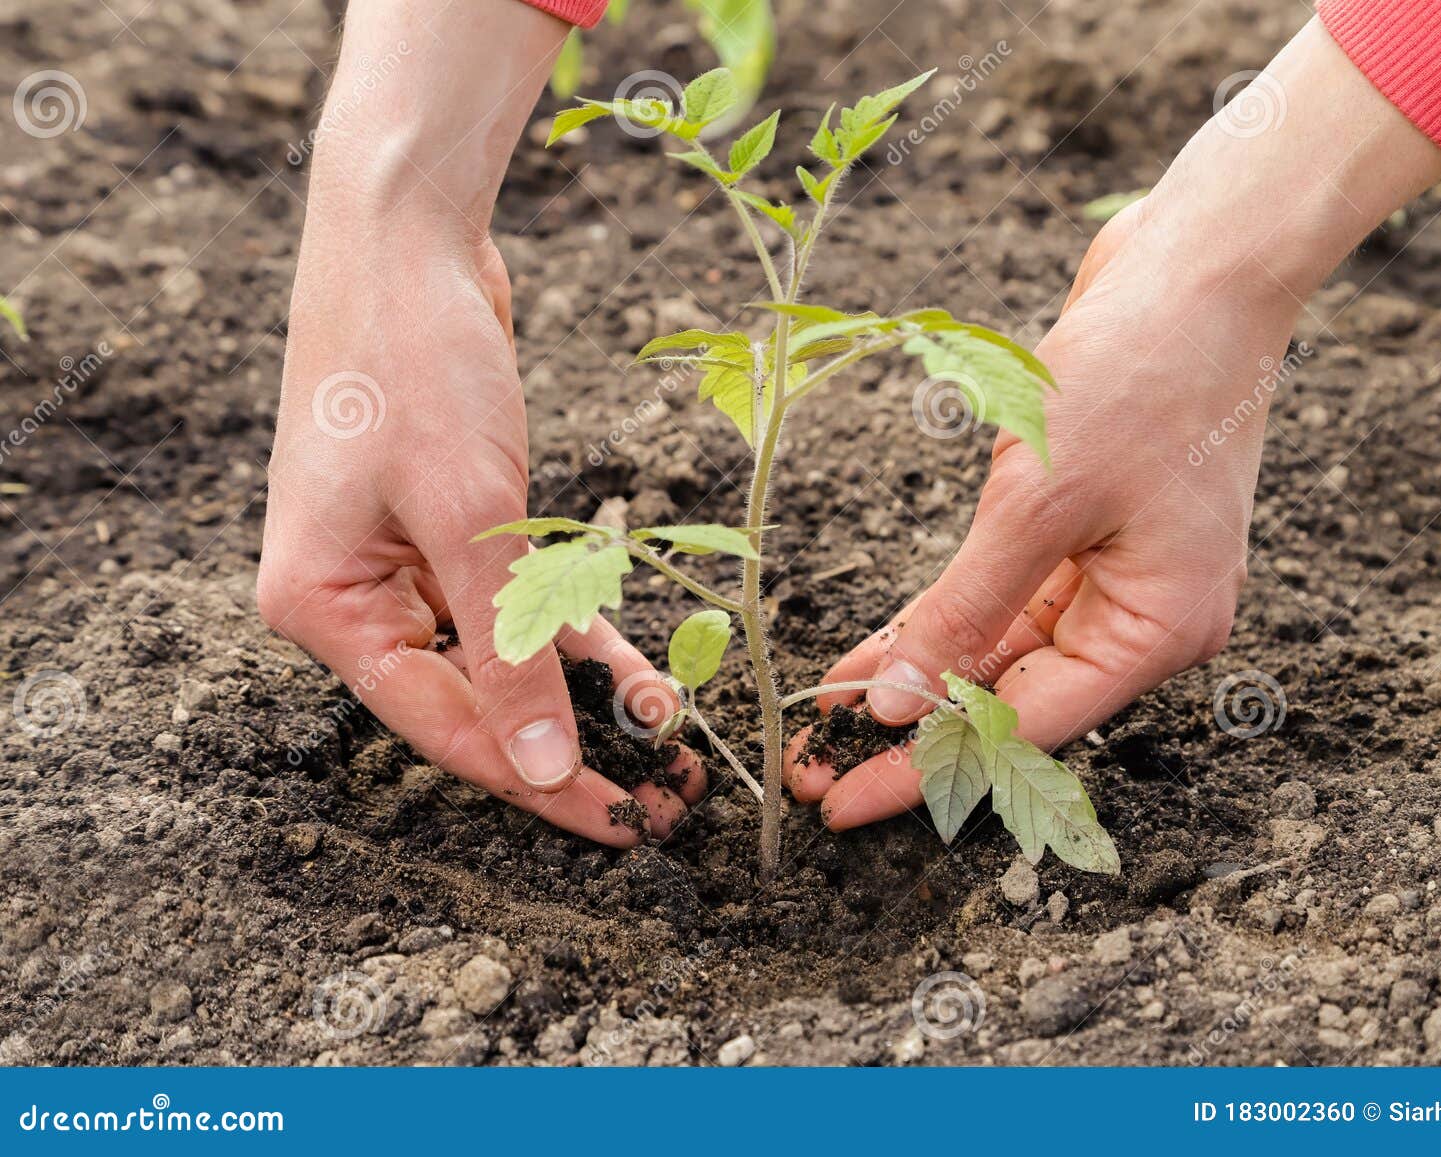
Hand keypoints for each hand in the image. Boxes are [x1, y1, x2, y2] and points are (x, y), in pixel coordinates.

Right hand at [257, 1, 702, 845]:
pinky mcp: (449, 531)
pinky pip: (519, 608)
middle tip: (666, 796)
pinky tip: (642, 680)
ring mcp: (401, 566)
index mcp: (326, 609)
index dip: (539, 782)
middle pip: (476, 705)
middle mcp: (354, 601)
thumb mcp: (471, 516)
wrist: (406, 239)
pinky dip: (577, 635)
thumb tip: (544, 766)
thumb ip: (511, 649)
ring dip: (586, 699)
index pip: (445, 729)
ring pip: (506, 662)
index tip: (622, 825)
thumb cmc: (414, 364)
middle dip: (571, 747)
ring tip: (674, 748)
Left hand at [784, 16, 1440, 829]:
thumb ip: (963, 612)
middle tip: (819, 768)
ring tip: (828, 713)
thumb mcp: (1037, 502)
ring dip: (921, 675)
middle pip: (1015, 699)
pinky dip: (944, 619)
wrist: (1198, 266)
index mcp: (1160, 628)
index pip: (1026, 727)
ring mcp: (1120, 572)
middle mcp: (1146, 616)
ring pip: (1004, 651)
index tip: (845, 804)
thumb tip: (892, 702)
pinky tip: (877, 647)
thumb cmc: (1142, 375)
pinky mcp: (1091, 529)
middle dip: (916, 728)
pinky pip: (1008, 597)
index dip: (928, 768)